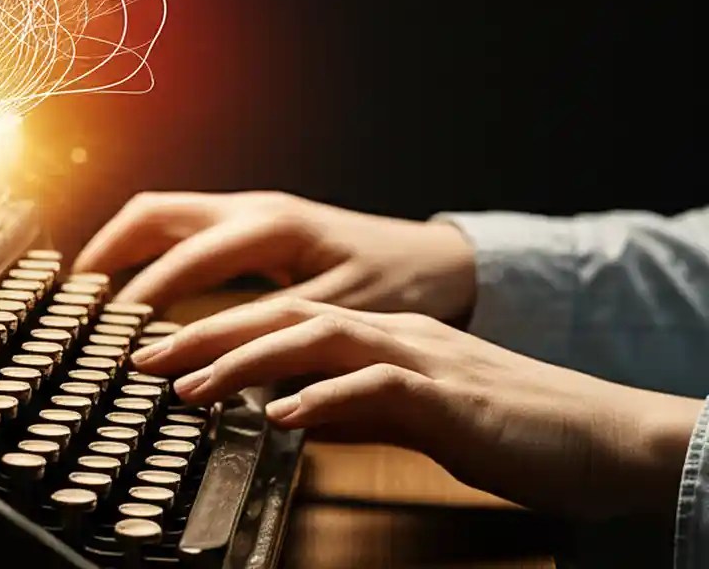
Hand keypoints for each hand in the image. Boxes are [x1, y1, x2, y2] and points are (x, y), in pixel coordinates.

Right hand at [72, 191, 477, 320]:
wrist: (439, 260)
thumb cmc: (400, 283)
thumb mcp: (341, 311)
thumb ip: (274, 329)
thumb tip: (214, 353)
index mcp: (273, 227)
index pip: (187, 257)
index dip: (146, 295)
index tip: (117, 332)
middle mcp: (254, 209)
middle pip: (157, 215)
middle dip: (111, 252)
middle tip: (79, 298)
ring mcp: (252, 212)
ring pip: (166, 215)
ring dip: (125, 246)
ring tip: (94, 289)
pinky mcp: (256, 225)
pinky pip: (186, 227)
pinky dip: (151, 250)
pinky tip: (142, 282)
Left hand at [131, 296, 701, 520]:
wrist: (601, 432)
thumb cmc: (505, 424)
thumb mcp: (411, 412)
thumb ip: (352, 404)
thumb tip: (293, 411)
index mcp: (380, 333)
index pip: (284, 315)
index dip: (217, 325)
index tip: (160, 348)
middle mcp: (392, 332)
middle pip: (285, 314)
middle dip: (208, 331)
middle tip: (145, 357)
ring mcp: (420, 357)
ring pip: (318, 337)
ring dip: (248, 359)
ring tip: (191, 385)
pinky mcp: (448, 396)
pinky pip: (377, 389)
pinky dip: (326, 398)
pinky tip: (285, 418)